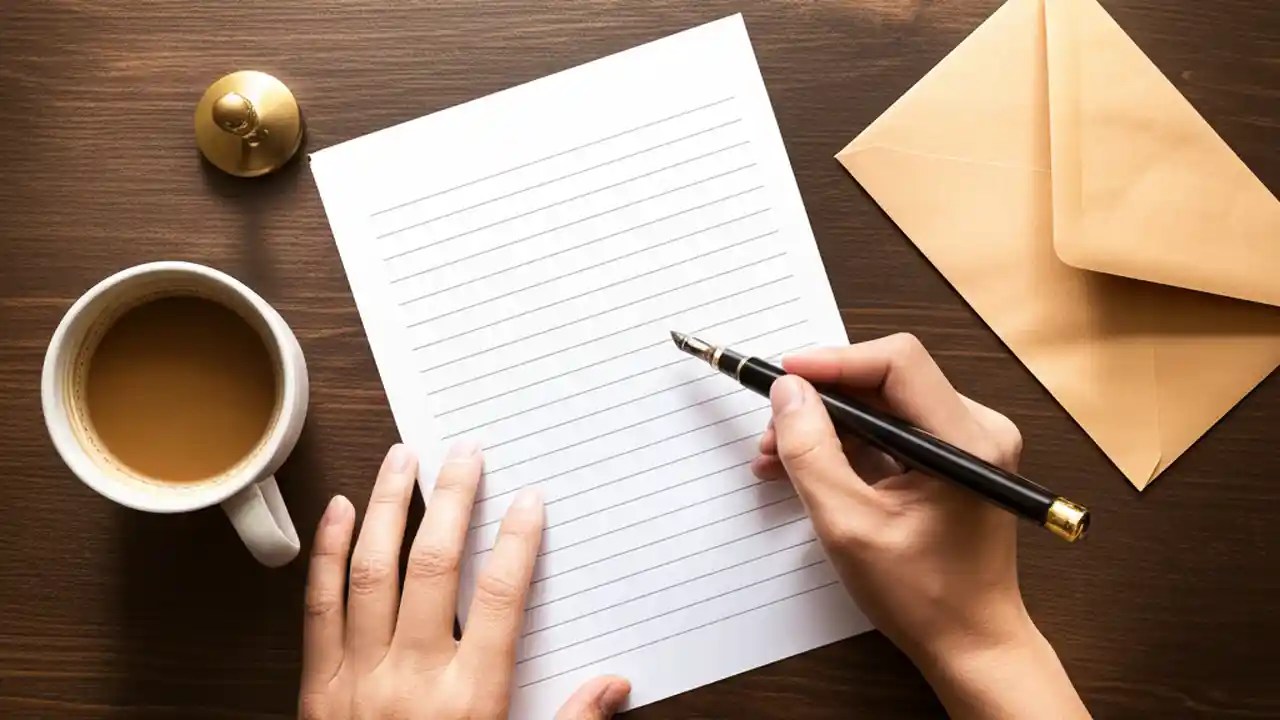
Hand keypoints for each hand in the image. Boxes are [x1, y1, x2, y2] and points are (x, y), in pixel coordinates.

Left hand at [298, 442, 629, 719]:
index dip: (518, 541)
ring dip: (386, 506)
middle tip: (465, 453)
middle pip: (434, 565)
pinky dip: (326, 553)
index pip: (499, 596)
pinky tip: (338, 511)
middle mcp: (412, 676)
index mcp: (470, 698)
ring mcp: (358, 677)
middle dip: (453, 500)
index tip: (530, 500)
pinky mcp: (316, 687)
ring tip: (400, 458)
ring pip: (371, 570)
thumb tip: (615, 685)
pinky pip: (317, 606)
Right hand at [752, 334, 1087, 717]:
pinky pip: (892, 431)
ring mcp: (967, 444)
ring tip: (778, 456)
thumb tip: (788, 393)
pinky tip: (809, 466)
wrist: (972, 644)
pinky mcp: (952, 459)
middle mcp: (977, 431)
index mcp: (967, 441)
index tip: (784, 376)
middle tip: (772, 431)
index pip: (897, 363)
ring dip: (828, 425)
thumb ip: (813, 454)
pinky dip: (848, 444)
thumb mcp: (850, 526)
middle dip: (821, 401)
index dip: (833, 362)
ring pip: (883, 406)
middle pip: (886, 381)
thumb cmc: (925, 598)